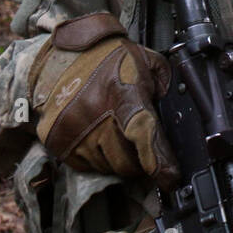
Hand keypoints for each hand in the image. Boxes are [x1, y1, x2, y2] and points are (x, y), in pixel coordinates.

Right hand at [30, 12, 179, 189]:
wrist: (61, 54)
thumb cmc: (106, 58)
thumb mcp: (144, 60)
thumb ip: (164, 84)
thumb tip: (177, 112)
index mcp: (120, 92)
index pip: (141, 133)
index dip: (158, 160)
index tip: (170, 178)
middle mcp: (94, 113)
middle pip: (126, 160)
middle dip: (140, 162)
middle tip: (142, 150)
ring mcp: (72, 129)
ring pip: (106, 167)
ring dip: (117, 160)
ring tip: (116, 136)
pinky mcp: (55, 139)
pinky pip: (85, 166)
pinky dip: (96, 159)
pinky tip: (97, 138)